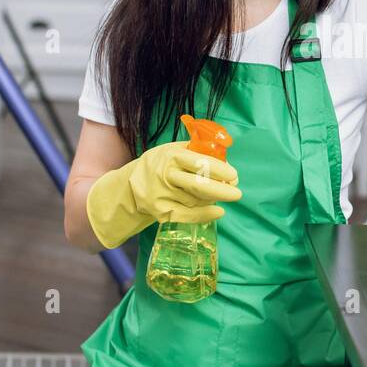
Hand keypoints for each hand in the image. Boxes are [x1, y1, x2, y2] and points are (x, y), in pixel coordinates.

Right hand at [86, 140, 240, 249]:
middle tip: (237, 191)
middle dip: (221, 189)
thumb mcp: (171, 150)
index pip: (198, 162)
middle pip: (198, 185)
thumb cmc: (159, 165)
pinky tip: (218, 211)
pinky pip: (187, 215)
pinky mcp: (161, 212)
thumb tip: (224, 155)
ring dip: (214, 199)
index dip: (219, 169)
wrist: (130, 187)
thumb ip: (194, 150)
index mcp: (169, 157)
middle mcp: (164, 176)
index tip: (234, 174)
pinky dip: (205, 214)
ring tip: (225, 195)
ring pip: (195, 200)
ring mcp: (162, 196)